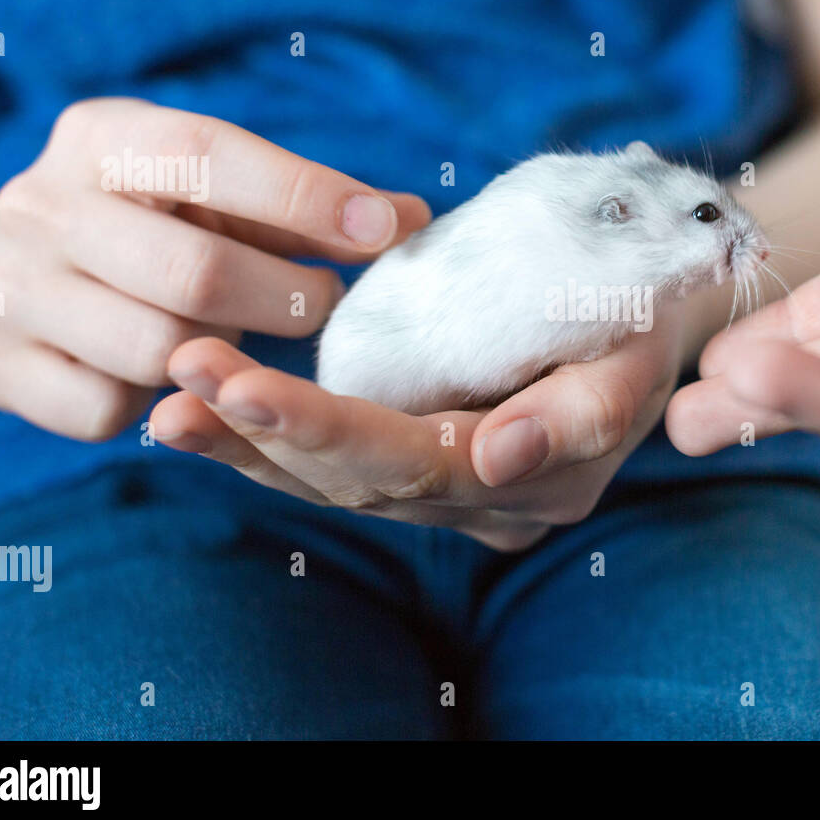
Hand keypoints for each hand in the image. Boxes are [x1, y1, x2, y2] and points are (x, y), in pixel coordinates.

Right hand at [0, 98, 428, 439]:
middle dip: (286, 298)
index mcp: (103, 138)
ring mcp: (13, 289)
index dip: (306, 196)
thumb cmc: (148, 225)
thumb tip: (411, 220)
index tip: (385, 231)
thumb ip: (303, 206)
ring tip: (239, 338)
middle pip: (194, 272)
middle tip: (327, 306)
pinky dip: (162, 404)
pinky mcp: (1, 366)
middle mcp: (43, 205)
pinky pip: (111, 411)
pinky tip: (174, 378)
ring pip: (158, 351)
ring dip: (224, 357)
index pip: (209, 157)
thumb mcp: (212, 194)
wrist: (4, 274)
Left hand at [148, 307, 684, 550]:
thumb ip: (585, 414)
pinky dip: (265, 442)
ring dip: (247, 445)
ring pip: (334, 485)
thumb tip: (499, 456)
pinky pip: (334, 466)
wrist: (651, 315)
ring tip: (168, 406)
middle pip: (361, 484)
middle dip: (264, 433)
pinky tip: (203, 415)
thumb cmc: (647, 318)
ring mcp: (449, 489)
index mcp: (542, 483)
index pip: (420, 466)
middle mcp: (486, 503)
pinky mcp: (419, 460)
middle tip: (184, 376)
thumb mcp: (642, 352)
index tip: (241, 385)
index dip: (327, 431)